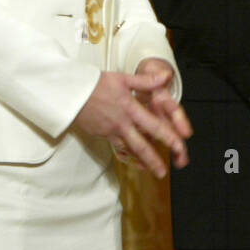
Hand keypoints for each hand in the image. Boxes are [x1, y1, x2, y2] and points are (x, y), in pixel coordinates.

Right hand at [73, 68, 189, 176]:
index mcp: (130, 109)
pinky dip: (127, 155)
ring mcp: (110, 131)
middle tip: (163, 173)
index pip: (154, 126)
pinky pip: (117, 147)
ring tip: (152, 171)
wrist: (70, 92)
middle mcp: (122, 124)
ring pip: (129, 150)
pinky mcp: (101, 134)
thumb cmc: (96, 84)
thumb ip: (146, 81)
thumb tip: (166, 76)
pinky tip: (134, 159)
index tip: (179, 147)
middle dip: (153, 161)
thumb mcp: (123, 79)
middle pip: (141, 146)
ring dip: (141, 161)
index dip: (168, 138)